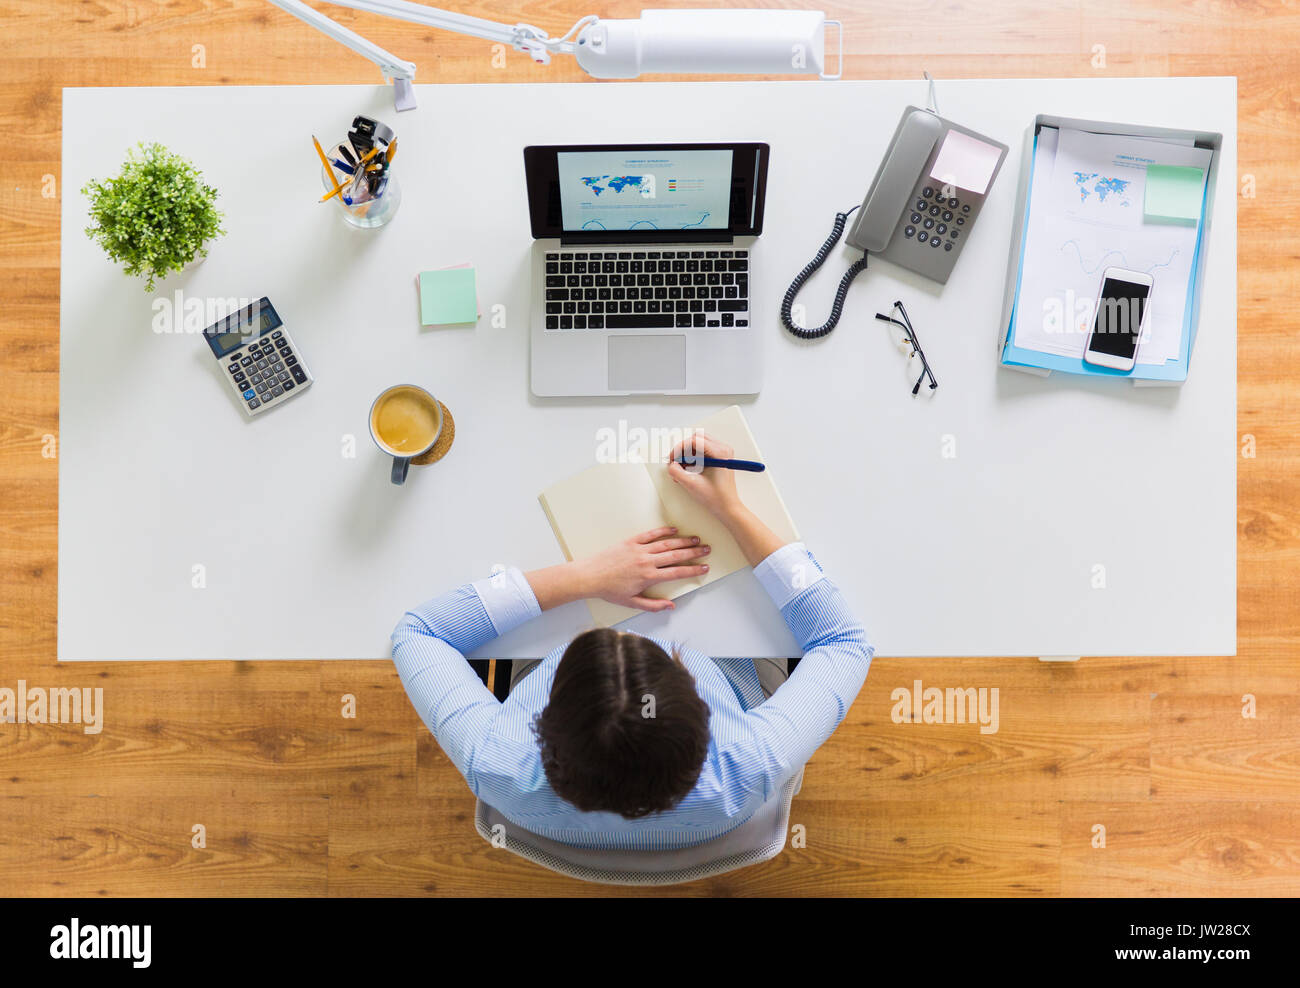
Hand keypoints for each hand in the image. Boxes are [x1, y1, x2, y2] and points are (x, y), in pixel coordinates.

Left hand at [573, 526, 710, 612]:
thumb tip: (671, 605)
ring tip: (696, 539)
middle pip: (676, 555)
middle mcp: (647, 561)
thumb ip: (653, 605)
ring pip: (666, 543)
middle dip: (694, 552)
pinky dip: (663, 531)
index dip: (693, 570)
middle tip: (706, 550)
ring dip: (683, 541)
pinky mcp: (630, 541)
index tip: (704, 567)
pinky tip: (674, 530)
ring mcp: (639, 549)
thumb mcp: (632, 602)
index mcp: (648, 576)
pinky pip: (650, 534)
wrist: (590, 576)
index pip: (677, 572)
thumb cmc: (609, 590)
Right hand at [666, 432, 741, 520]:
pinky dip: (693, 457)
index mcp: (720, 454)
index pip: (694, 441)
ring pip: (698, 443)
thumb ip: (677, 472)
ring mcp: (722, 453)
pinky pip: (702, 450)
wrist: (727, 507)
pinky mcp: (719, 458)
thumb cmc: (716, 498)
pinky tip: (688, 469)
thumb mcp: (691, 485)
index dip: (679, 448)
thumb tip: (671, 464)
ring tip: (682, 468)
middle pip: (696, 438)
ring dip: (687, 453)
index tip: (672, 458)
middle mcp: (723, 450)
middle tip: (676, 462)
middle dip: (683, 450)